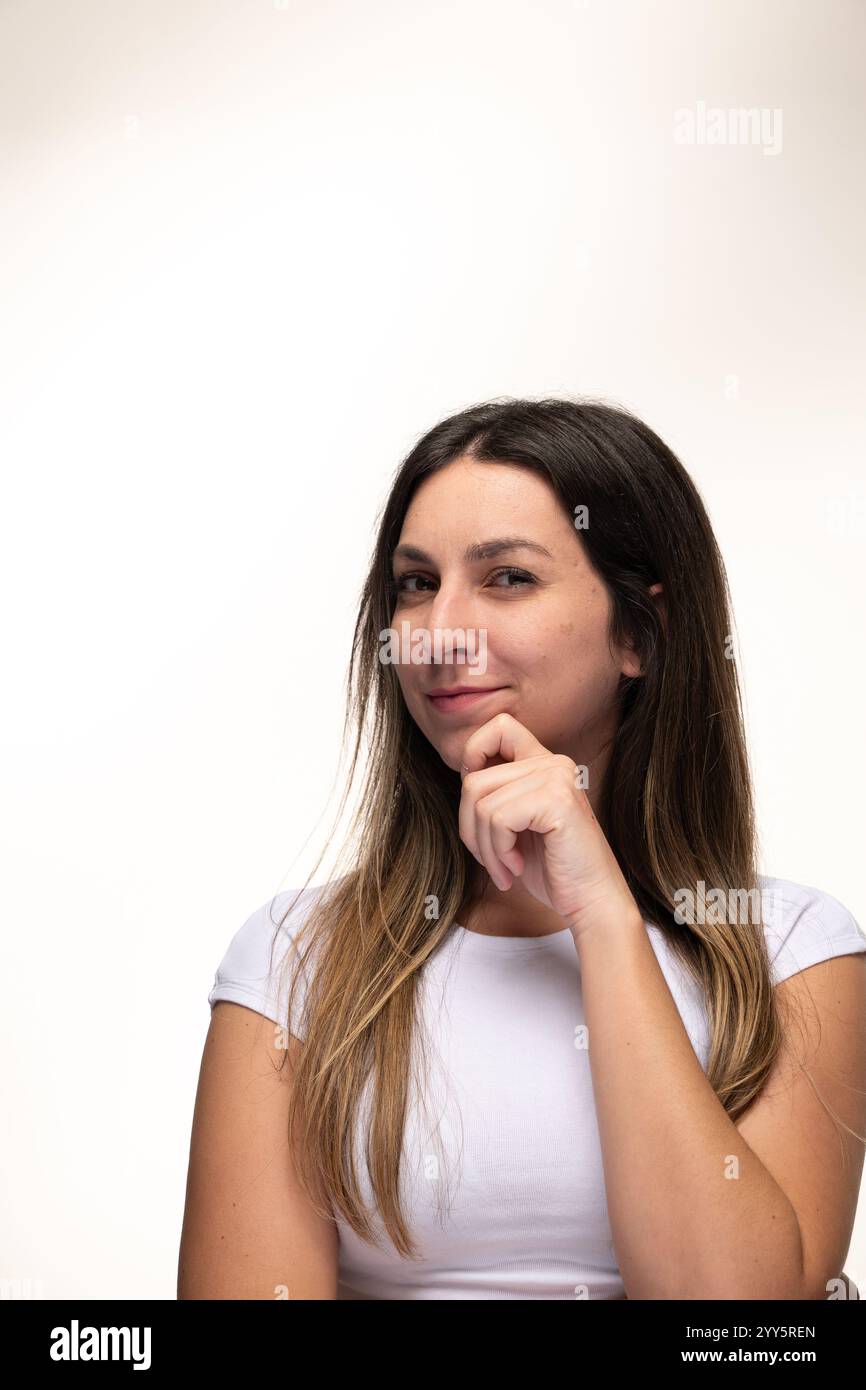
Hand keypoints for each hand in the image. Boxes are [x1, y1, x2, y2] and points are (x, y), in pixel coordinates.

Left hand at [458, 712, 640, 938]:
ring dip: (485, 848)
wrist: (591, 902)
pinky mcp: (556, 801)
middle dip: (470, 829)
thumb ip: (496, 795)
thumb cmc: (552, 870)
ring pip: (481, 804)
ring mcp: (557, 778)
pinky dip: (498, 852)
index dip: (473, 756)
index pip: (499, 726)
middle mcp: (553, 763)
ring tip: (506, 869)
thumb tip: (464, 773)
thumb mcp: (516, 825)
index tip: (477, 804)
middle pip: (474, 780)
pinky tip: (517, 869)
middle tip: (492, 861)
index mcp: (544, 763)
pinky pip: (497, 820)